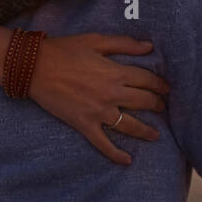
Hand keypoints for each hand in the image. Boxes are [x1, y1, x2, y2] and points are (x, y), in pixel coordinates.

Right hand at [26, 34, 168, 165]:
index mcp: (115, 72)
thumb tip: (149, 46)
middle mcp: (112, 94)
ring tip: (155, 136)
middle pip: (143, 102)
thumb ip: (124, 44)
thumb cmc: (64, 49)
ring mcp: (99, 111)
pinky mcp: (84, 124)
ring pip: (130, 125)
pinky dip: (116, 154)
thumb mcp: (95, 40)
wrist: (34, 66)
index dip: (159, 84)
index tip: (166, 89)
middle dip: (156, 105)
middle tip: (162, 108)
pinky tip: (127, 161)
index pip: (147, 80)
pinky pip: (104, 144)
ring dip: (146, 131)